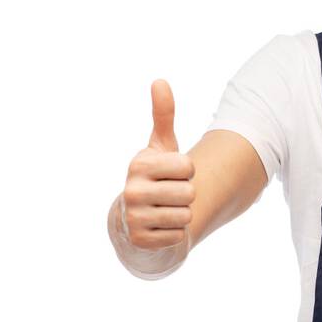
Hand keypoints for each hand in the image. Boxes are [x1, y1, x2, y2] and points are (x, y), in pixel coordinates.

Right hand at [120, 79, 195, 250]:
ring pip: (185, 216)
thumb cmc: (154, 176)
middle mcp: (132, 191)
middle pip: (189, 193)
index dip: (187, 172)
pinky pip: (178, 237)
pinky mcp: (141, 240)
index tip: (172, 173)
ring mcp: (134, 217)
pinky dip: (175, 233)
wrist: (133, 217)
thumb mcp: (160, 147)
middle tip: (169, 194)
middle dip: (185, 195)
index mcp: (139, 165)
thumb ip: (164, 116)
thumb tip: (160, 80)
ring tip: (166, 209)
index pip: (188, 167)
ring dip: (182, 215)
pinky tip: (160, 227)